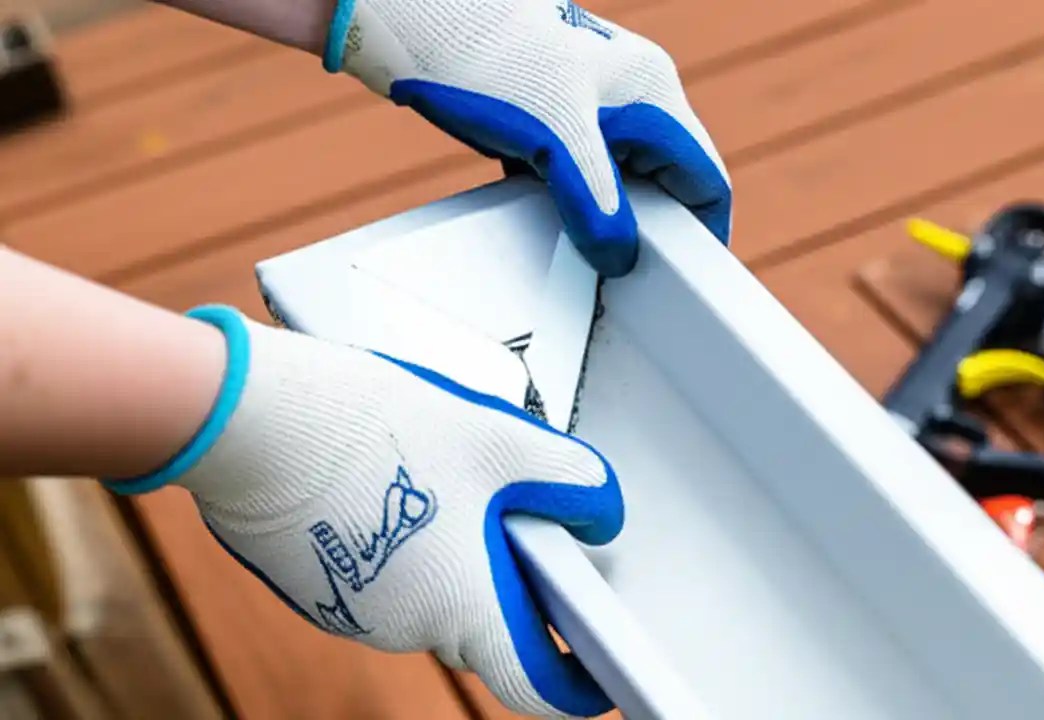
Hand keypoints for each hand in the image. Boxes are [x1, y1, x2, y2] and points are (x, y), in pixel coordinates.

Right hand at [108, 306, 623, 718]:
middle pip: (484, 627)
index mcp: (462, 606)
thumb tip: (602, 513)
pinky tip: (390, 480)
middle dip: (510, 581)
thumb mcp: (500, 439)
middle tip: (515, 513)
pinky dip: (404, 546)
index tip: (595, 671)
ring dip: (454, 554)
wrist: (248, 419)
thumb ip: (568, 482)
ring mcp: (355, 612)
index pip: (534, 685)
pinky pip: (384, 577)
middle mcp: (407, 627)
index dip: (573, 682)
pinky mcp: (316, 585)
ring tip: (445, 475)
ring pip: (432, 596)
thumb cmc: (371, 432)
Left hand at [322, 0, 731, 276]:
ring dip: (603, 214)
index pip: (706, 180)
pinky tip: (539, 215)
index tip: (690, 277)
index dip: (705, 234)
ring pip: (618, 176)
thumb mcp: (556, 143)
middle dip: (651, 228)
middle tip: (628, 270)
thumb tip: (620, 259)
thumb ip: (595, 207)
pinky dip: (565, 196)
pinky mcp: (552, 108)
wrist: (421, 19)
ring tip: (581, 248)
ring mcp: (592, 100)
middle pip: (665, 180)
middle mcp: (632, 93)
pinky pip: (576, 166)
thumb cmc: (494, 59)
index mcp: (653, 95)